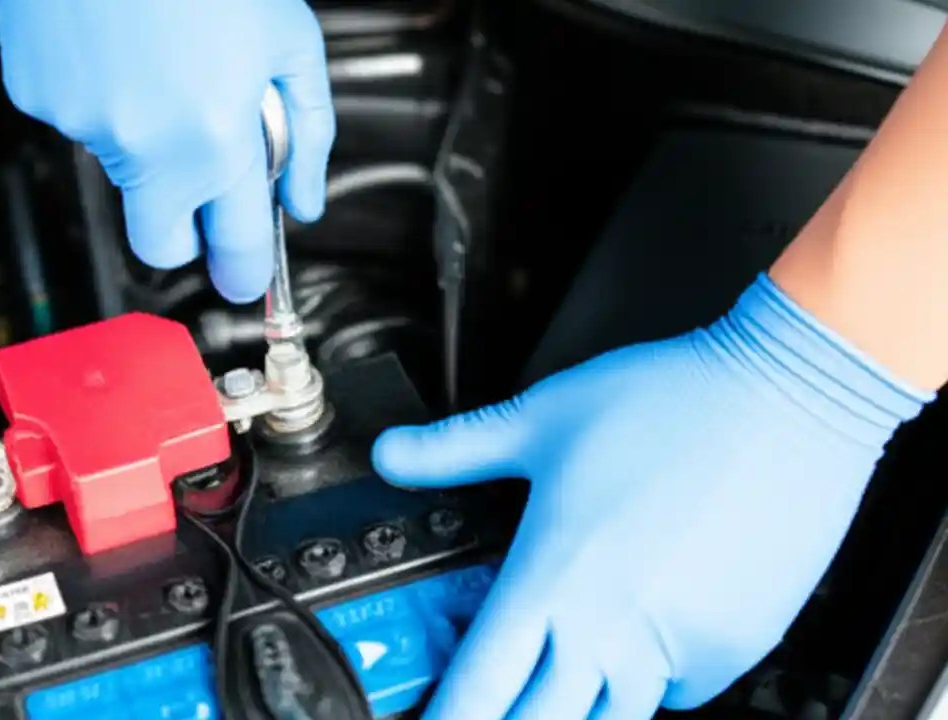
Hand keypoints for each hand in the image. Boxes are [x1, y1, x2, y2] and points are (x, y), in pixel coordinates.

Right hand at [0, 0, 334, 302]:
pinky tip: (121, 49)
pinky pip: (82, 126)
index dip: (242, 271)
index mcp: (215, 137)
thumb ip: (306, 133)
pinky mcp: (39, 99)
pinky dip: (104, 101)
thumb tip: (302, 200)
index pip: (231, 247)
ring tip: (164, 63)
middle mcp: (144, 145)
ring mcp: (83, 125)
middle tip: (204, 185)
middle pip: (160, 247)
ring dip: (148, 142)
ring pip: (123, 174)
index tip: (244, 280)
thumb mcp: (289, 39)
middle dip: (186, 232)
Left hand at [372, 274, 930, 719]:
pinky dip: (646, 687)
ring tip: (555, 686)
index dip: (448, 718)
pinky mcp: (733, 648)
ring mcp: (676, 647)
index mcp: (552, 578)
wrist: (789, 395)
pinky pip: (675, 696)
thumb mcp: (540, 418)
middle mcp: (610, 628)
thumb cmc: (671, 403)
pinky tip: (633, 649)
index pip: (479, 688)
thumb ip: (455, 448)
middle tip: (497, 700)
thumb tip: (390, 453)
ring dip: (575, 711)